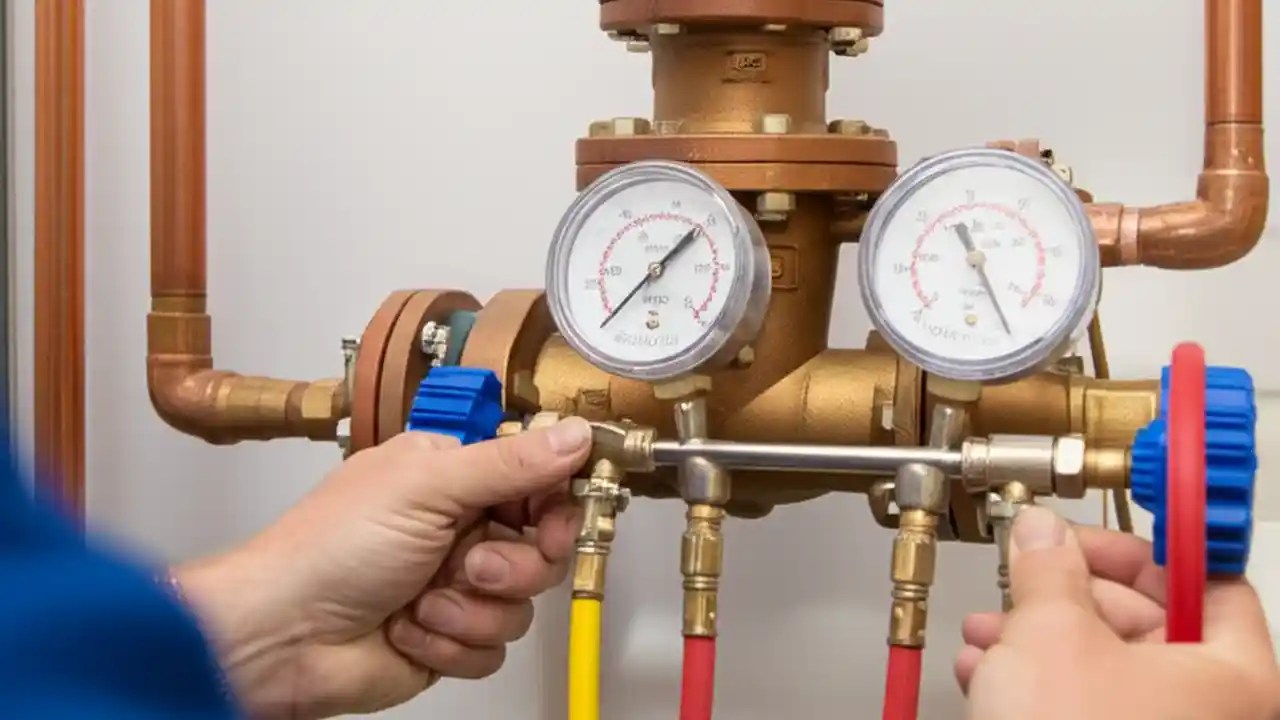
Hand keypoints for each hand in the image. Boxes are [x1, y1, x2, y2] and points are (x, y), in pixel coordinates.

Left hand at [174, 417, 593, 719]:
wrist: (281, 638)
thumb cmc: (330, 550)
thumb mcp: (425, 487)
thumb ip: (508, 463)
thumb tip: (575, 432)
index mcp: (453, 475)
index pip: (538, 479)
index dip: (556, 504)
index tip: (554, 522)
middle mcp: (460, 527)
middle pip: (542, 546)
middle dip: (510, 565)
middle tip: (471, 565)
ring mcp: (456, 585)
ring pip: (522, 603)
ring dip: (471, 609)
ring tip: (422, 602)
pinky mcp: (450, 637)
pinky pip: (494, 647)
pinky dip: (451, 643)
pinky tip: (408, 630)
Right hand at [955, 506, 1277, 719]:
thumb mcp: (1050, 635)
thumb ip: (1047, 569)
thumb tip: (1040, 533)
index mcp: (1236, 676)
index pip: (1208, 579)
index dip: (1139, 549)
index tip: (1087, 533)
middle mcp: (1217, 715)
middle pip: (1148, 623)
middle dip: (1066, 595)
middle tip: (1025, 576)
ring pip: (1106, 670)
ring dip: (1038, 639)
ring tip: (990, 629)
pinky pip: (1087, 710)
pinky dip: (1038, 686)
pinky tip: (988, 673)